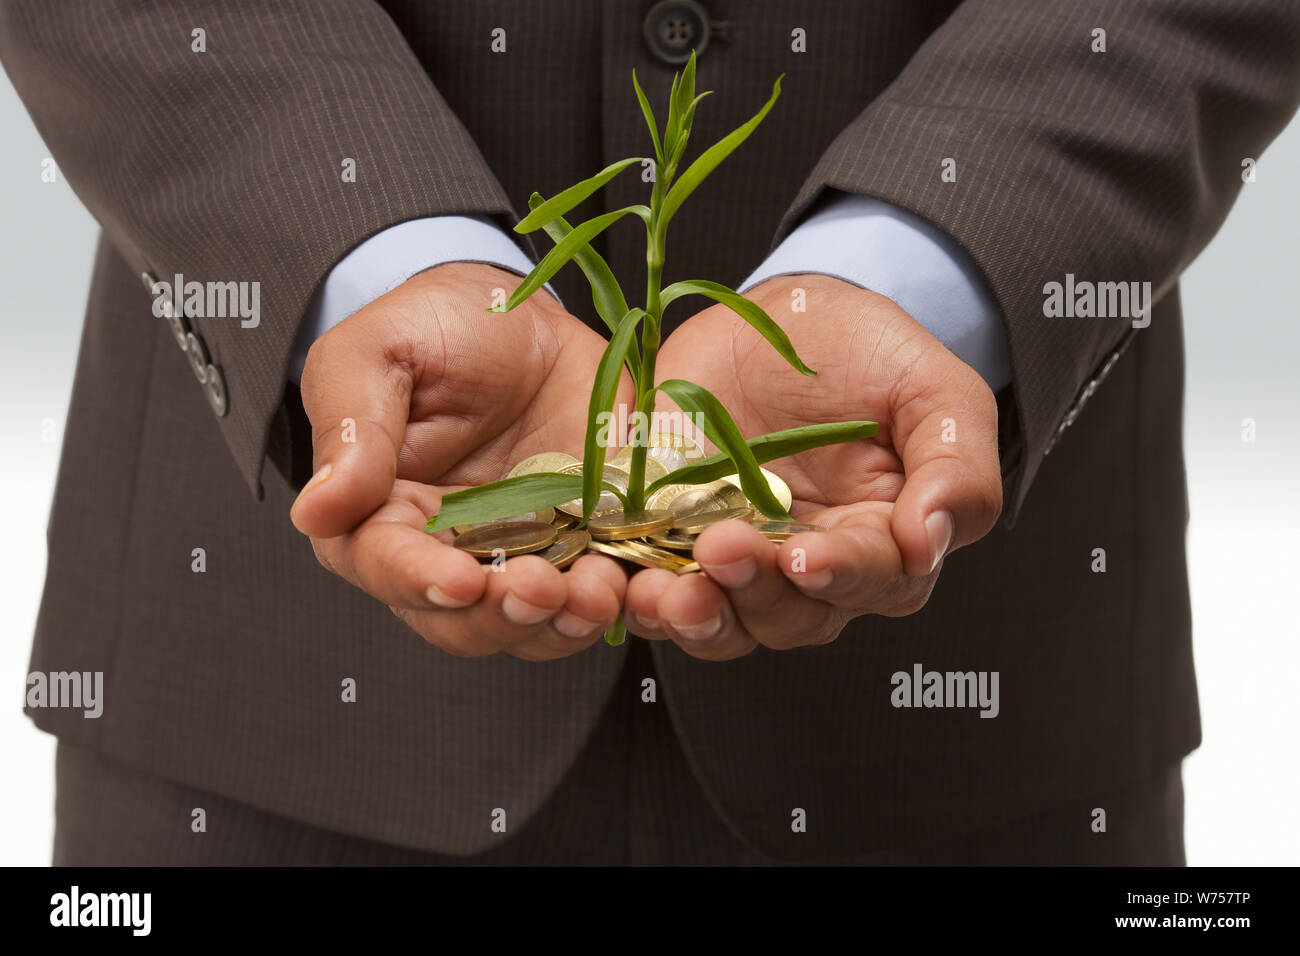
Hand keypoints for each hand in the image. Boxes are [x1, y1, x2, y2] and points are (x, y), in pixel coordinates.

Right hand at [290, 262, 631, 659]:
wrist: (518, 316)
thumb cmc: (432, 330)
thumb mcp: (375, 356)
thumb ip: (351, 431)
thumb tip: (316, 510)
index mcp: (379, 516)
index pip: (388, 568)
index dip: (422, 583)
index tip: (460, 582)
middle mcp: (446, 552)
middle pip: (460, 619)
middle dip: (499, 616)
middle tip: (536, 589)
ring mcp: (518, 554)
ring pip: (528, 624)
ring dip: (559, 623)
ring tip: (590, 594)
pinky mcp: (579, 543)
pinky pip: (592, 592)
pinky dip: (609, 598)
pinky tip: (622, 582)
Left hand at [624, 274, 1001, 659]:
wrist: (781, 315)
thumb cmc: (867, 352)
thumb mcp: (935, 388)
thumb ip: (957, 466)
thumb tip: (931, 542)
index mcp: (884, 538)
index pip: (876, 581)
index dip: (842, 575)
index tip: (808, 556)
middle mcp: (812, 565)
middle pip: (797, 615)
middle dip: (760, 591)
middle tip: (724, 547)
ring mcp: (742, 558)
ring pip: (729, 622)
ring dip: (700, 614)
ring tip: (671, 590)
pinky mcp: (677, 541)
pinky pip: (665, 592)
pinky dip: (649, 599)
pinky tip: (633, 586)